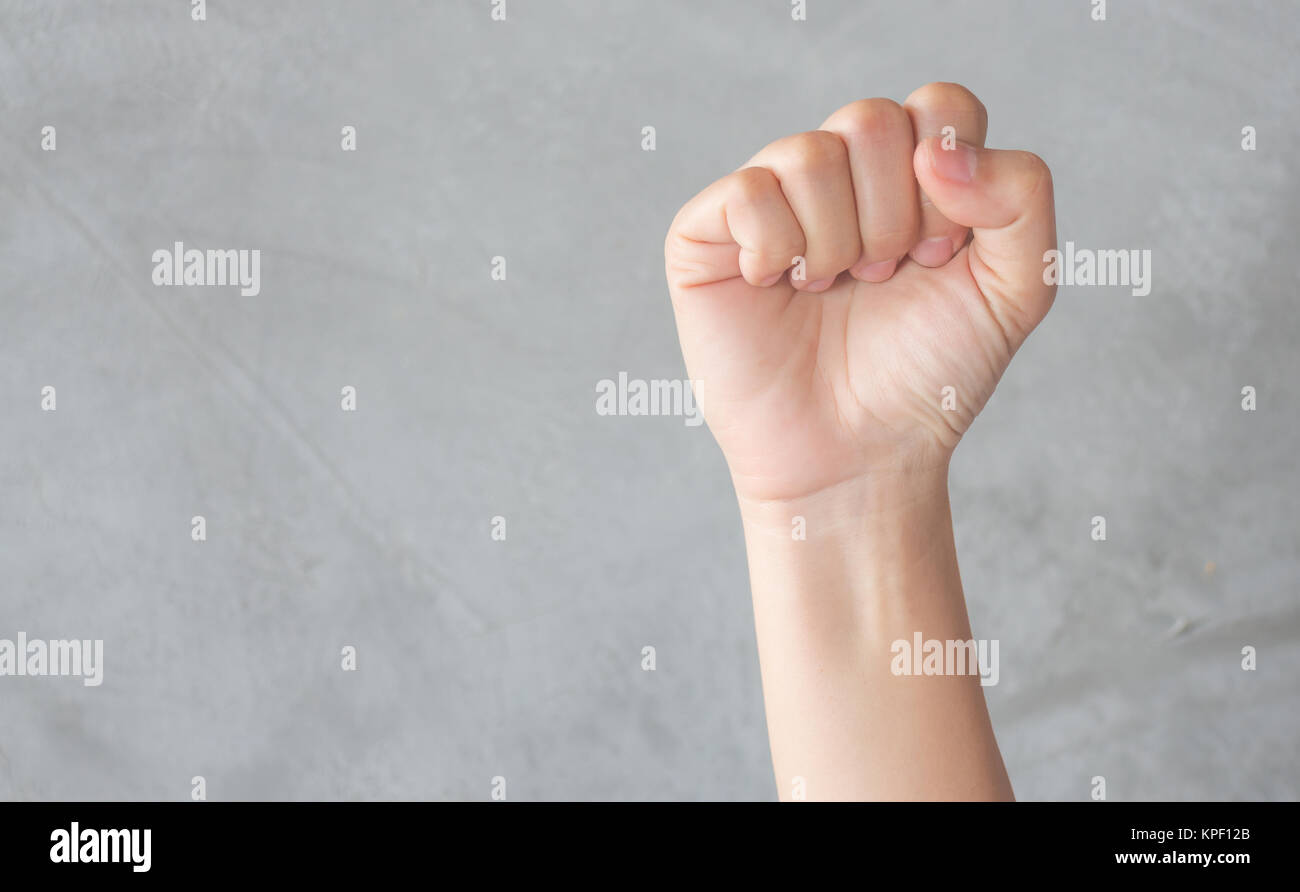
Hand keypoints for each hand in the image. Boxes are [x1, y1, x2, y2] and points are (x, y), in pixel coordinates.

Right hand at [664, 83, 1055, 501]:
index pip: (939, 106)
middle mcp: (837, 173)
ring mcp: (770, 198)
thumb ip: (1022, 196)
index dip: (951, 184)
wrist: (858, 454)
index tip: (941, 256)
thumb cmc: (926, 373)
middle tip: (881, 278)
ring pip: (809, 155)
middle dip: (891, 219)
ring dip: (836, 243)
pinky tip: (777, 288)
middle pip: (871, 122)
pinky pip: (747, 192)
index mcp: (909, 171)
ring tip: (831, 290)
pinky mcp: (707, 234)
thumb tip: (937, 151)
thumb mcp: (1017, 288)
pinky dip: (776, 250)